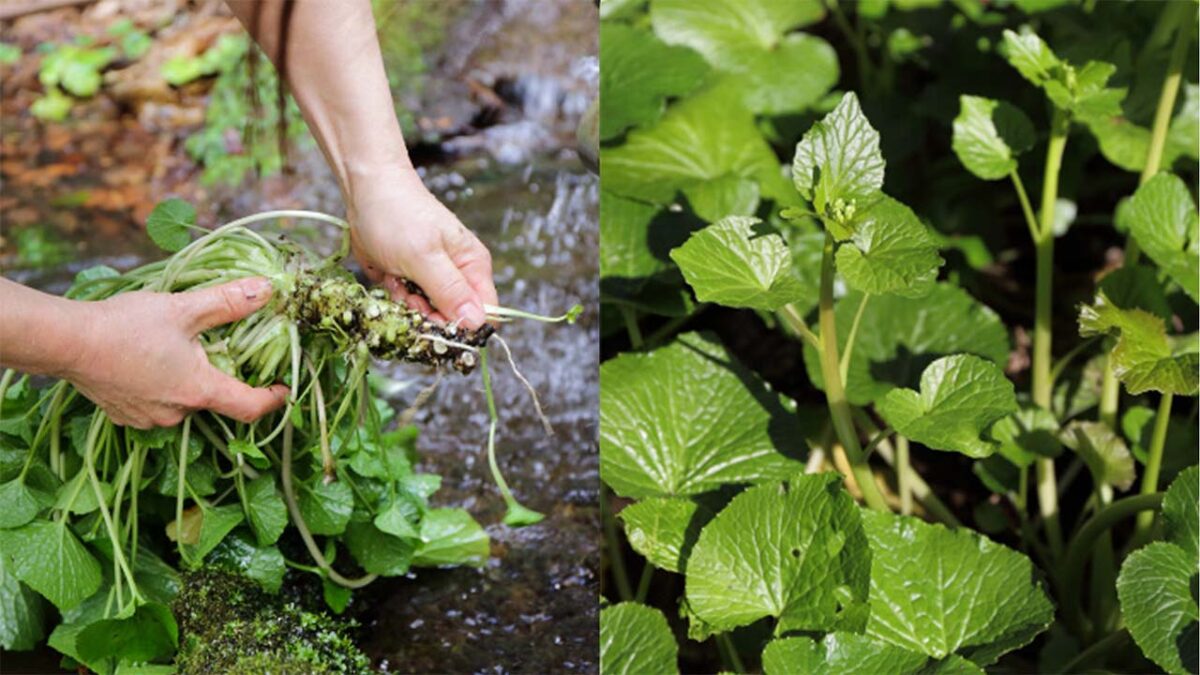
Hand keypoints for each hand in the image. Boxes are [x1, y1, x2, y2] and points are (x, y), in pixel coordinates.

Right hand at [64, 277, 288, 428]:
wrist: (66, 342)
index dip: (272, 399)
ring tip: (179, 350)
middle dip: (222, 377)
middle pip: (215, 400)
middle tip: (221, 348)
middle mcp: (177, 413)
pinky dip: (162, 387)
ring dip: (189, 381)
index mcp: (199, 390)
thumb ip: (228, 302)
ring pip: (184, 403)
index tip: (284, 389)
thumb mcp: (184, 309)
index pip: (250, 407)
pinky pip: (156, 405)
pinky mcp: (125, 416)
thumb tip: (267, 290)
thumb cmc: (126, 326)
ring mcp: (148, 419)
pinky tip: (150, 362)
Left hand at [348, 168, 497, 328]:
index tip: (435, 318)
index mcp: (473, 267)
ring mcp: (433, 280)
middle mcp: (458, 276)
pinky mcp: (412, 281)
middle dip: (428, 314)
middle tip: (410, 292)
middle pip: (453, 320)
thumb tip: (477, 323)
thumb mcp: (424, 256)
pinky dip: (395, 296)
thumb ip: (451, 291)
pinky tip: (389, 274)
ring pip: (427, 316)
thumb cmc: (398, 215)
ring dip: (407, 304)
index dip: (462, 326)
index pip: (484, 315)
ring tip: (397, 276)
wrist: (365, 190)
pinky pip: (408, 305)